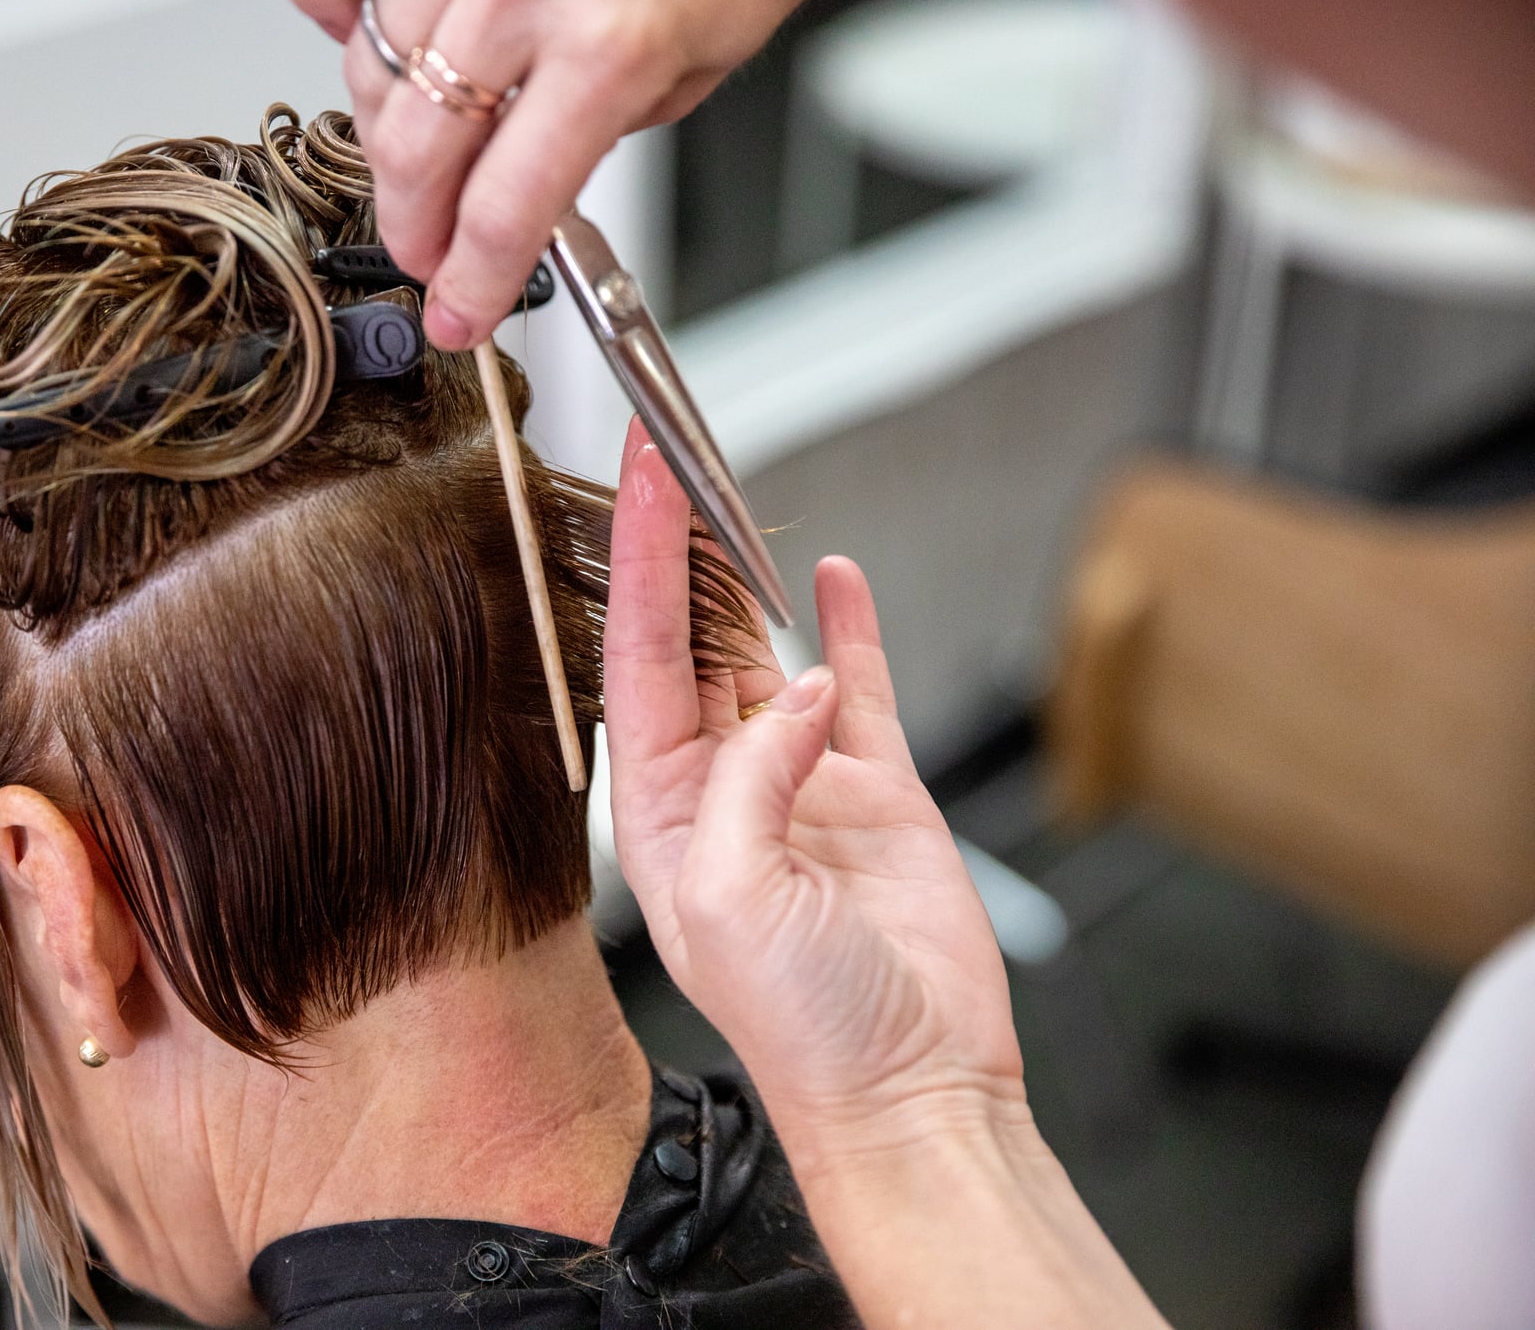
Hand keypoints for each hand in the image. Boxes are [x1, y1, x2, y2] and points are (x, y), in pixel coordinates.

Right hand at [273, 0, 834, 349]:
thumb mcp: (705, 56)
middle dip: (417, 228)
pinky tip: (345, 33)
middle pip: (421, 153)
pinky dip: (325, 2)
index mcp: (608, 47)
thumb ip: (607, 125)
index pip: (505, 211)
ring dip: (393, 132)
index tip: (458, 314)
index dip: (472, 282)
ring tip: (424, 156)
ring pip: (379, 66)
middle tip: (430, 253)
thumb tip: (535, 181)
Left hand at [603, 429, 1023, 1135]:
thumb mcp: (737, 902)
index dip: (637, 567)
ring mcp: (799, 784)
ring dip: (746, 579)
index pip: (638, 662)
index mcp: (663, 817)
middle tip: (672, 459)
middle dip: (679, 553)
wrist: (914, 1090)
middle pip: (691, 643)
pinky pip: (853, 686)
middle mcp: (722, 790)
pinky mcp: (874, 790)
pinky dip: (843, 629)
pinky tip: (829, 575)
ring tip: (728, 497)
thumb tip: (791, 698)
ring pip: (763, 652)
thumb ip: (751, 782)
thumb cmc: (807, 1030)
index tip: (636, 482)